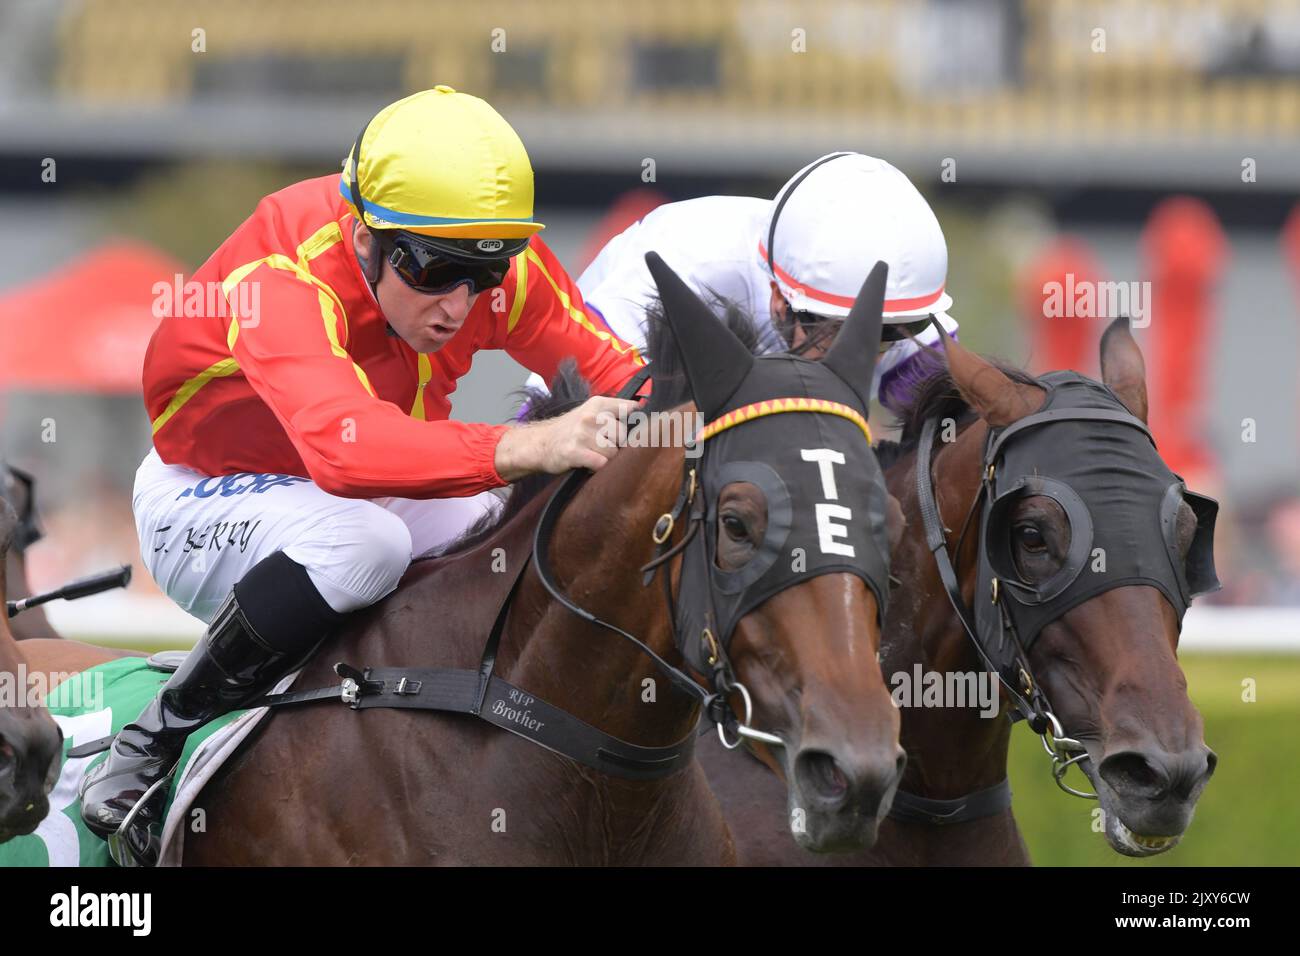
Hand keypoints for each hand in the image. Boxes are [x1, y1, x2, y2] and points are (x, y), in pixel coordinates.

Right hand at [493, 396, 637, 480]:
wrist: (540, 443)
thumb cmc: (570, 430)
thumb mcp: (590, 412)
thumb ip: (614, 411)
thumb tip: (642, 410)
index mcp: (597, 404)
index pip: (629, 409)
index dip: (635, 423)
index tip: (635, 430)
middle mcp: (590, 416)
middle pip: (623, 436)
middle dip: (616, 445)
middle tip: (602, 447)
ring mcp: (582, 434)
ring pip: (613, 452)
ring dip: (606, 458)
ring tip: (593, 454)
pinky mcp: (575, 452)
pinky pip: (601, 463)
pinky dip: (598, 467)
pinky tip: (589, 463)